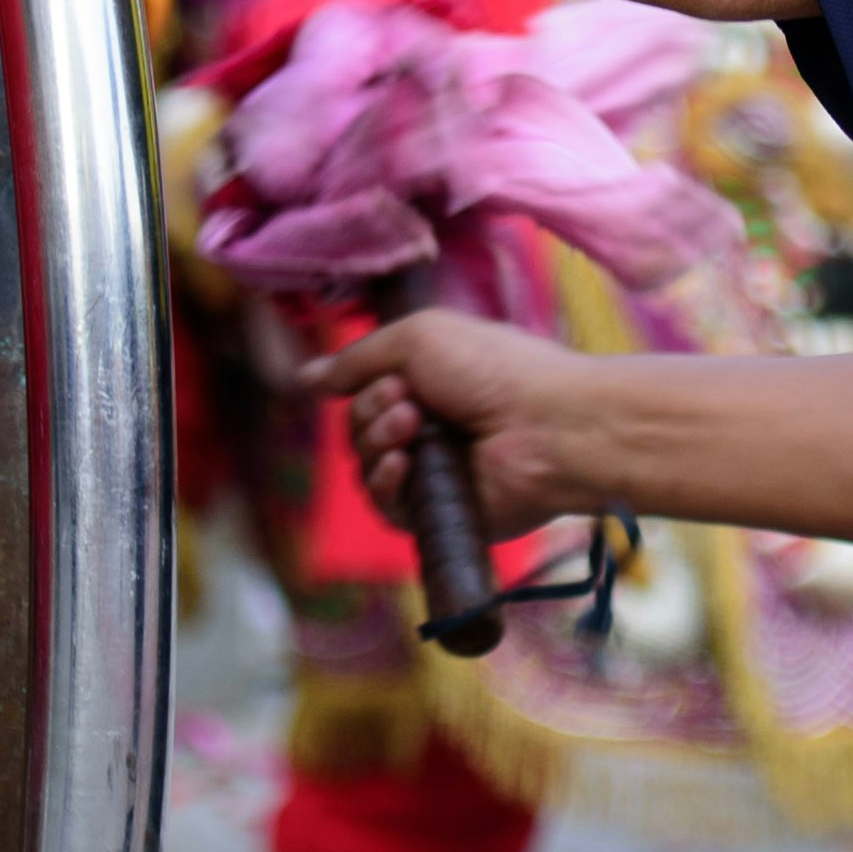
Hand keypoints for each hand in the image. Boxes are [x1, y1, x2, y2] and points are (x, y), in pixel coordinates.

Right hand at [309, 303, 618, 533]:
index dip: (367, 385)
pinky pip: (385, 505)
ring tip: (415, 428)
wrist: (547, 427)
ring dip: (379, 442)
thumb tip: (305, 377)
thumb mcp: (419, 337)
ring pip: (365, 465)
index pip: (367, 393)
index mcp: (432, 384)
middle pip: (359, 429)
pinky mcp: (438, 513)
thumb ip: (358, 359)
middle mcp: (431, 429)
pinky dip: (384, 482)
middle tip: (412, 404)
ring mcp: (434, 473)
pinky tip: (403, 466)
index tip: (397, 378)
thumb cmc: (494, 369)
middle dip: (373, 412)